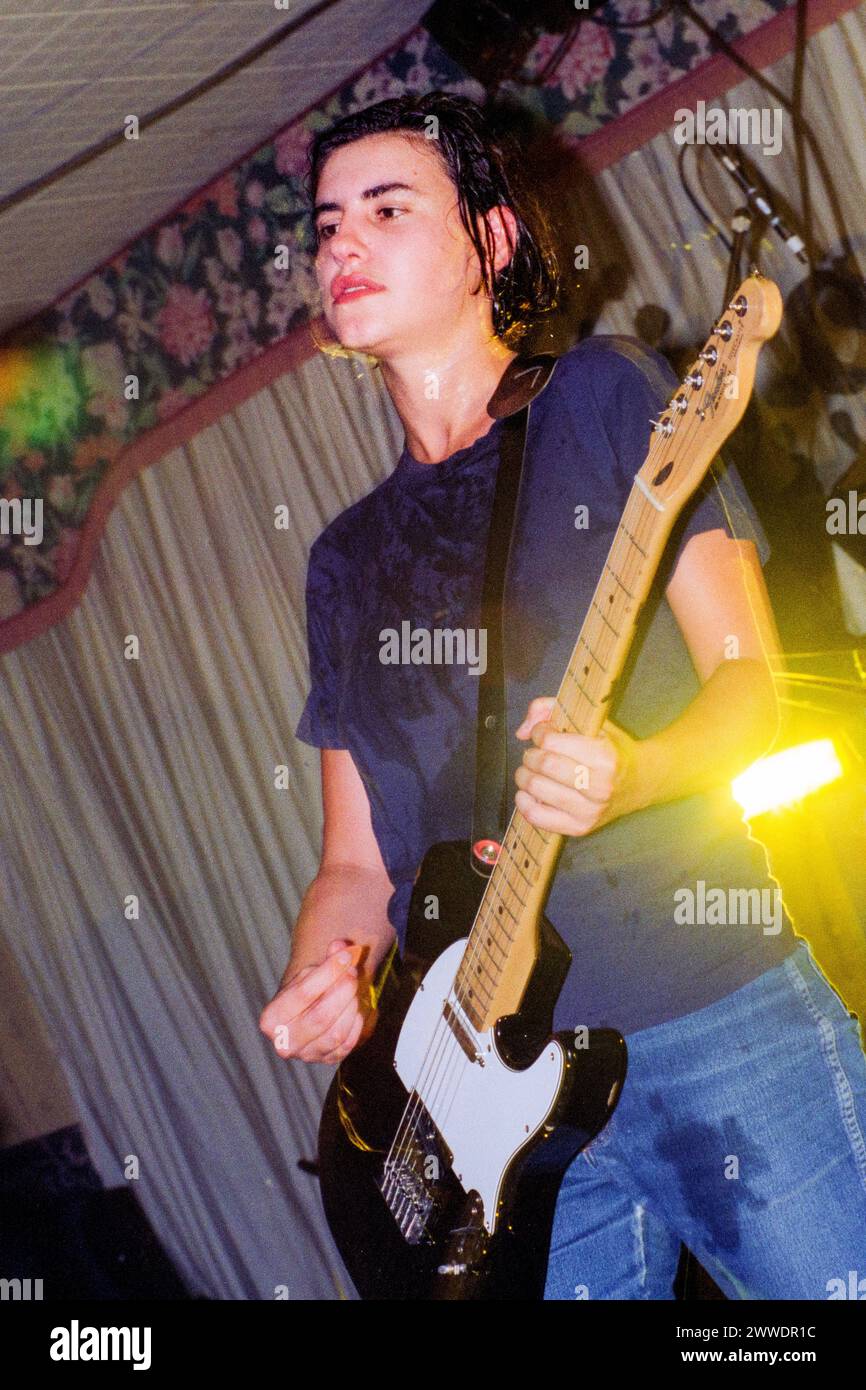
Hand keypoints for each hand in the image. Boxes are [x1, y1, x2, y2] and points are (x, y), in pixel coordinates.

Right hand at [259, 938, 375, 1064]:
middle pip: (320, 1017)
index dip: (328, 972)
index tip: (345, 955)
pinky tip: (354, 1008)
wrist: (307, 1014)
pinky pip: (347, 1044)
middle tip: (353, 972)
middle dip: (342, 991)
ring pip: (336, 1033)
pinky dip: (356, 1023)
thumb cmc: (307, 990)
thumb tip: (341, 946)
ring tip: (353, 989)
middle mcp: (284, 1042)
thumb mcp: (310, 972)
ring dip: (351, 1007)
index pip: (302, 993)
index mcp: (271, 1019)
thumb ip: (327, 959)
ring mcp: (306, 1055)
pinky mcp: (326, 1061)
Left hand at [513, 696, 641, 835]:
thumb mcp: (593, 721)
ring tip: (532, 771)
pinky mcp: (579, 828)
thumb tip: (522, 731)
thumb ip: (553, 709)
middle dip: (530, 754)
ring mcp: (589, 811)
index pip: (551, 741)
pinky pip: (537, 817)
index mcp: (604, 757)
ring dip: (524, 775)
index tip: (542, 733)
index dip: (539, 732)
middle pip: (543, 765)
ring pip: (536, 788)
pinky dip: (523, 802)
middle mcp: (599, 786)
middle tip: (535, 753)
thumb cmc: (613, 749)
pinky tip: (528, 792)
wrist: (641, 783)